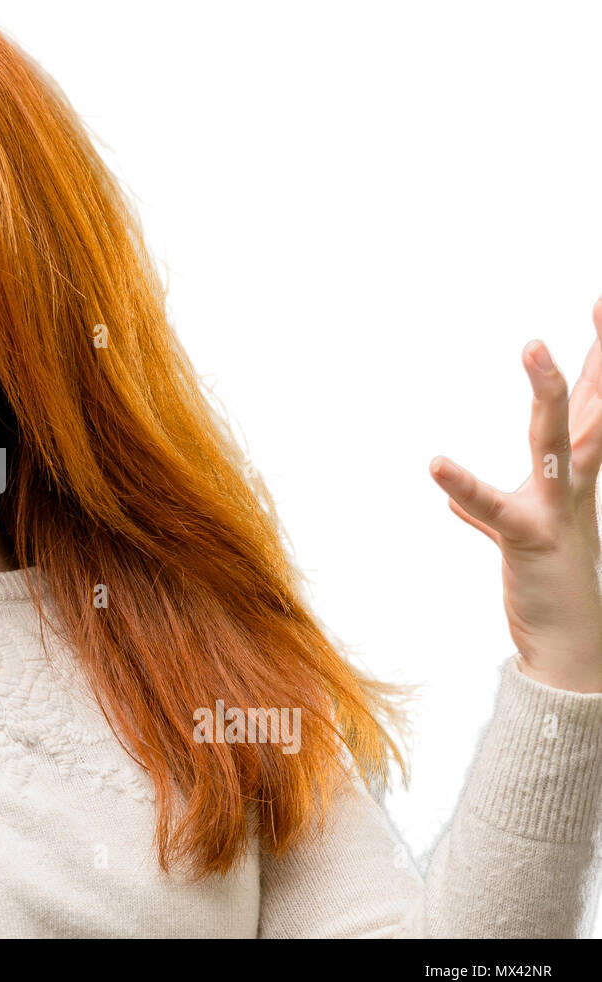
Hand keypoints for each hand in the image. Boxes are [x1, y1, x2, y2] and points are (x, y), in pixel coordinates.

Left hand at [429, 295, 601, 694]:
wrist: (571, 642)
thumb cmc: (548, 580)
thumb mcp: (518, 536)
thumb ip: (485, 511)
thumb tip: (454, 504)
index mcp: (570, 471)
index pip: (586, 402)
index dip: (595, 357)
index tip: (598, 305)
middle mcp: (574, 479)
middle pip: (590, 404)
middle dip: (598, 357)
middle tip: (601, 299)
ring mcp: (558, 506)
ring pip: (554, 438)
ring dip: (546, 391)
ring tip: (531, 345)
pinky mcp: (530, 538)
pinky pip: (494, 509)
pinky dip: (465, 488)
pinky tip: (436, 464)